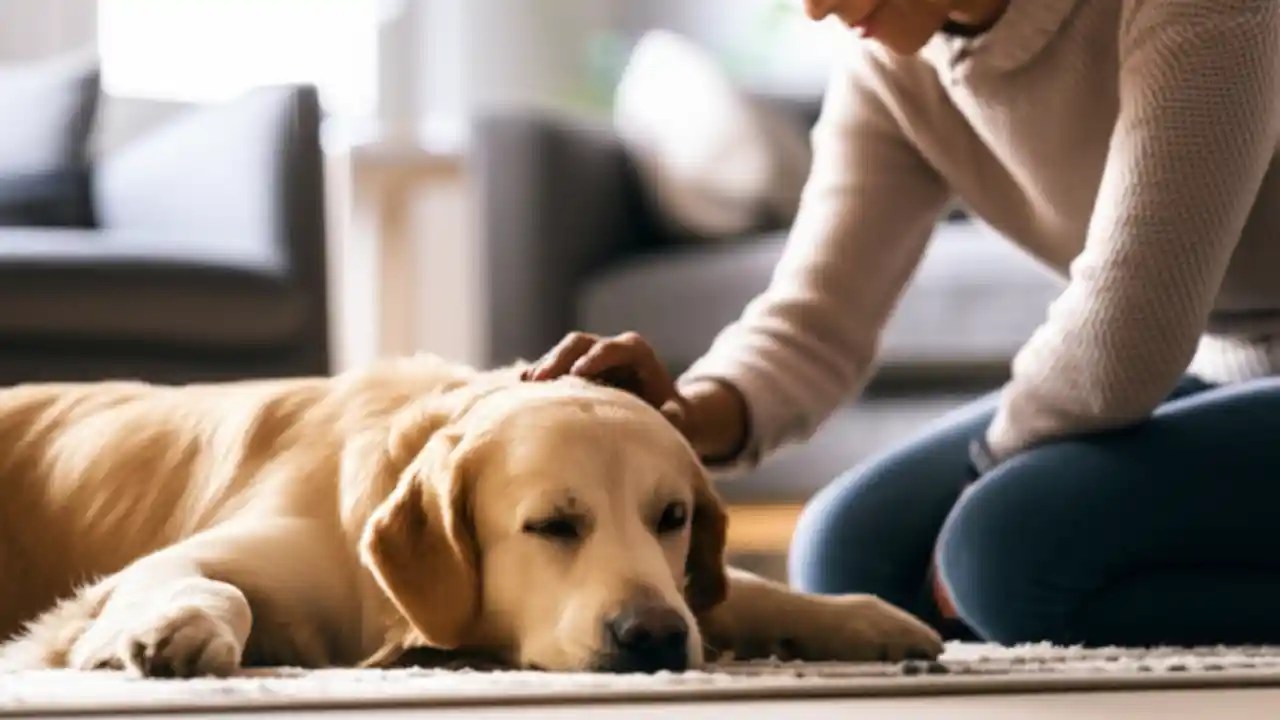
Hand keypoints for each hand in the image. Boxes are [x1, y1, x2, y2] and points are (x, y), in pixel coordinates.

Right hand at [522, 332, 684, 422]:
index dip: (595, 358)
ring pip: (560, 353)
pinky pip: (551, 366)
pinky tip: (519, 389)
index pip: (613, 347)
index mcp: (636, 350)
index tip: (577, 374)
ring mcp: (588, 356)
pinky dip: (537, 375)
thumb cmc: (669, 413)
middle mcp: (609, 347)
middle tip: (541, 381)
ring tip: (525, 388)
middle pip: (579, 344)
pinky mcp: (573, 368)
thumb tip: (670, 415)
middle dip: (558, 359)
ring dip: (543, 368)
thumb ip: (673, 414)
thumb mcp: (677, 415)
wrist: (659, 410)